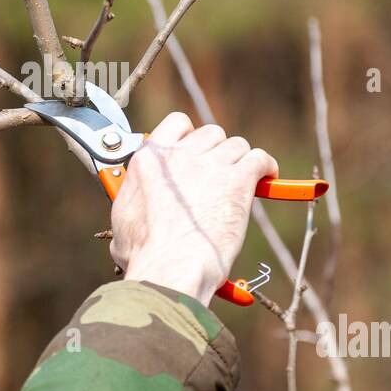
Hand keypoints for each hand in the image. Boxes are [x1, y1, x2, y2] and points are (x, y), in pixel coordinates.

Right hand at [109, 112, 277, 306]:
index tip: (195, 152)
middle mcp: (180, 155)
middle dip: (217, 151)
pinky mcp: (237, 181)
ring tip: (242, 180)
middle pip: (210, 133)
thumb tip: (127, 229)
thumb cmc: (144, 254)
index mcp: (150, 160)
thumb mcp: (122, 224)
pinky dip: (266, 166)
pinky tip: (268, 177)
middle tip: (219, 174)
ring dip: (240, 161)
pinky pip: (259, 159)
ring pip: (237, 146)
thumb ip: (130, 209)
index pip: (177, 124)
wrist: (170, 266)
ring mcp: (210, 165)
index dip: (190, 136)